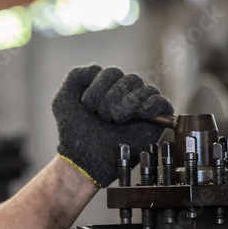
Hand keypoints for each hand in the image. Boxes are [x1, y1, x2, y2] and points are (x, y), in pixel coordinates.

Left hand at [53, 64, 173, 186]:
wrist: (84, 161)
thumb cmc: (74, 134)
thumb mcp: (64, 100)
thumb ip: (75, 76)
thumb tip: (97, 67)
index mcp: (109, 88)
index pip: (113, 72)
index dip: (100, 88)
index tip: (89, 108)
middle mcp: (126, 96)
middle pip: (132, 79)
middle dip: (114, 97)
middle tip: (104, 117)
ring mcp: (141, 109)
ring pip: (147, 89)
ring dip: (130, 103)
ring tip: (118, 120)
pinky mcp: (154, 124)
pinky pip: (163, 104)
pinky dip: (154, 105)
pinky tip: (141, 114)